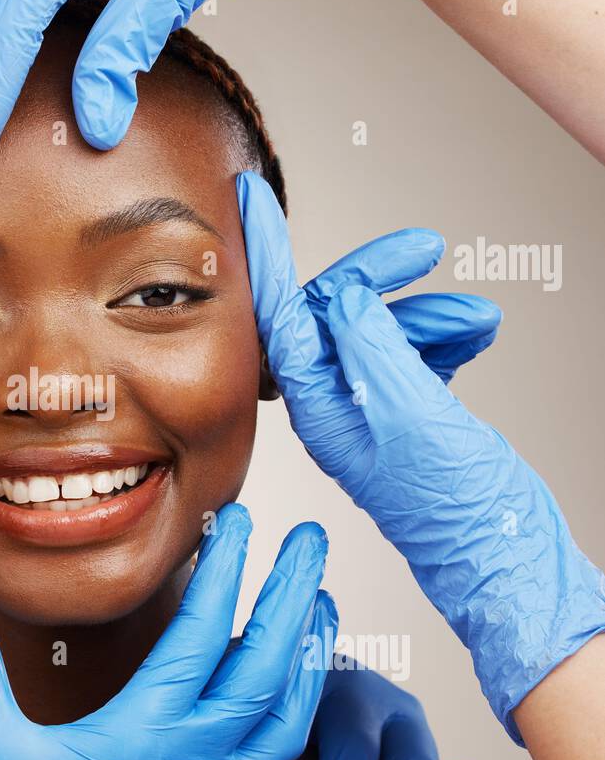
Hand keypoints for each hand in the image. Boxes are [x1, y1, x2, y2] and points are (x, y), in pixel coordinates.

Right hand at [0, 506, 332, 759]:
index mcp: (141, 735)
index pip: (202, 634)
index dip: (225, 568)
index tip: (243, 515)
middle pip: (267, 667)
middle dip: (295, 595)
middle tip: (316, 538)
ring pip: (285, 716)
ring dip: (307, 653)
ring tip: (325, 601)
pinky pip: (273, 754)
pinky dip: (295, 708)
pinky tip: (291, 685)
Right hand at [224, 660, 539, 759]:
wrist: (301, 664)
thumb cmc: (357, 734)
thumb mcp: (401, 754)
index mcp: (400, 718)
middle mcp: (355, 693)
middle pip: (353, 747)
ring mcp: (300, 678)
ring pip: (291, 727)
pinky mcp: (250, 673)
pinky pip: (238, 709)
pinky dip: (224, 753)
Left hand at [241, 171, 604, 739]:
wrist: (507, 560)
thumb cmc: (458, 506)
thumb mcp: (410, 413)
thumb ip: (370, 347)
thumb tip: (342, 296)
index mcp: (319, 409)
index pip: (280, 317)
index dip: (269, 254)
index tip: (250, 199)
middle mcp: (335, 409)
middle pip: (334, 316)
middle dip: (377, 279)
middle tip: (423, 247)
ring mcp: (370, 414)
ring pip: (381, 334)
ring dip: (427, 314)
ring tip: (477, 317)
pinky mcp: (406, 418)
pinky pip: (411, 357)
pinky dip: (441, 338)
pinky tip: (473, 334)